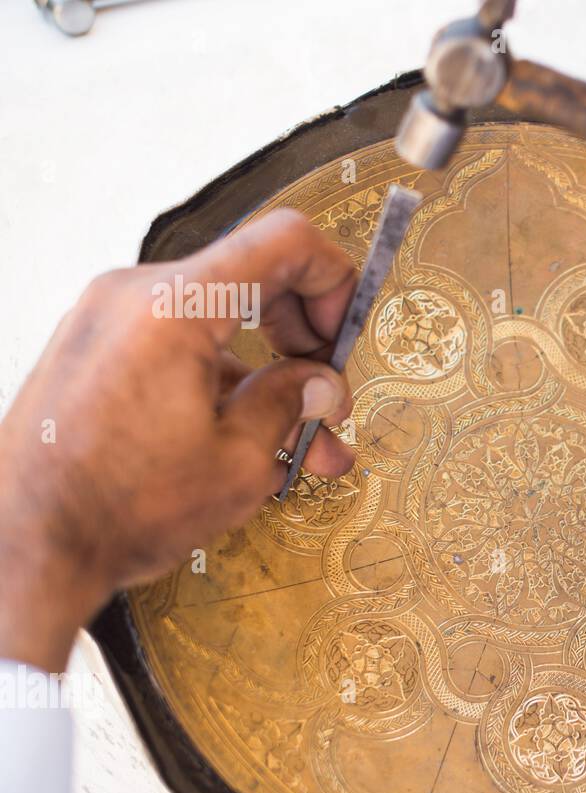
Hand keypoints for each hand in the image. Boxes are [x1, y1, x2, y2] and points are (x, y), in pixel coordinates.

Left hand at [0, 211, 357, 671]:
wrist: (22, 549)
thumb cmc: (114, 510)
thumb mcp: (238, 462)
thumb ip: (289, 403)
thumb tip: (320, 382)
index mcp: (176, 307)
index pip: (284, 242)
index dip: (333, 281)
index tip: (344, 336)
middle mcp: (135, 296)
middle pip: (253, 280)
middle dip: (305, 341)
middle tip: (331, 399)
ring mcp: (109, 319)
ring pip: (219, 325)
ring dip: (268, 377)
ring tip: (304, 446)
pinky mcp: (96, 349)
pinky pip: (179, 345)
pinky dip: (222, 382)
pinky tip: (250, 442)